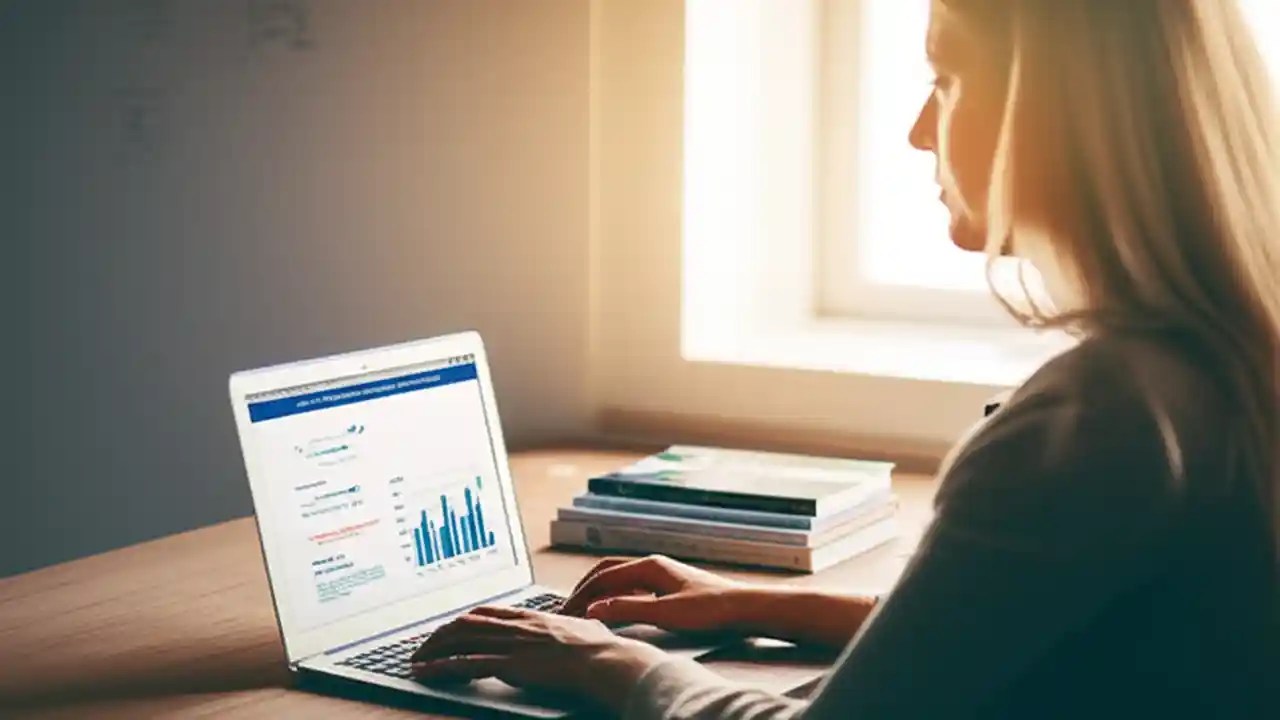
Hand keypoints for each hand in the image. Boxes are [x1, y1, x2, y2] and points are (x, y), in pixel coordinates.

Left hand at [409, 605, 668, 711]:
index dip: (464, 621)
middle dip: (441, 634)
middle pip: (467, 623)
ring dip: (433, 650)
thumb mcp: (583, 630)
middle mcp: (517, 625)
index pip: (488, 614)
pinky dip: (441, 667)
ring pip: (461, 640)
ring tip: (416, 660)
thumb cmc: (602, 650)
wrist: (607, 661)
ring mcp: (512, 643)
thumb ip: (569, 628)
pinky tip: (426, 672)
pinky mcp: (510, 664)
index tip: (451, 629)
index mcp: (532, 617)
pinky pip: (466, 663)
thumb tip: (574, 628)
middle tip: (425, 646)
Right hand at [559, 554, 750, 632]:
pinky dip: (614, 596)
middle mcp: (652, 565)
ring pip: (619, 578)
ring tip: (583, 609)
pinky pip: (632, 586)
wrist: (744, 608)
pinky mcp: (669, 586)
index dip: (581, 595)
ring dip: (598, 592)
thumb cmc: (710, 610)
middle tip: (566, 609)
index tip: (565, 613)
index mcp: (649, 566)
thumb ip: (628, 609)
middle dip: (584, 589)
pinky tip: (614, 609)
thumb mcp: (665, 613)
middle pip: (607, 571)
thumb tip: (593, 608)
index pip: (602, 577)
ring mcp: (661, 574)